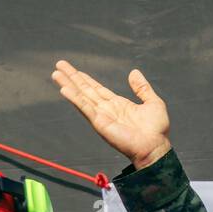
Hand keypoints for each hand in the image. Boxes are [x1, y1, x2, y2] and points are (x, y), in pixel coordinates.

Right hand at [52, 60, 171, 170]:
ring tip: (56, 74)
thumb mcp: (152, 102)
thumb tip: (134, 72)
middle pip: (85, 90)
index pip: (96, 89)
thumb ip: (142, 88)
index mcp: (117, 105)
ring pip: (81, 97)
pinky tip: (64, 90)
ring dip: (68, 85)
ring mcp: (101, 116)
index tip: (75, 70)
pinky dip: (75, 99)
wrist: (155, 147)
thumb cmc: (156, 130)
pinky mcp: (100, 123)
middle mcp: (106, 110)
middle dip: (72, 78)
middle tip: (59, 65)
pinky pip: (85, 108)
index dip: (85, 79)